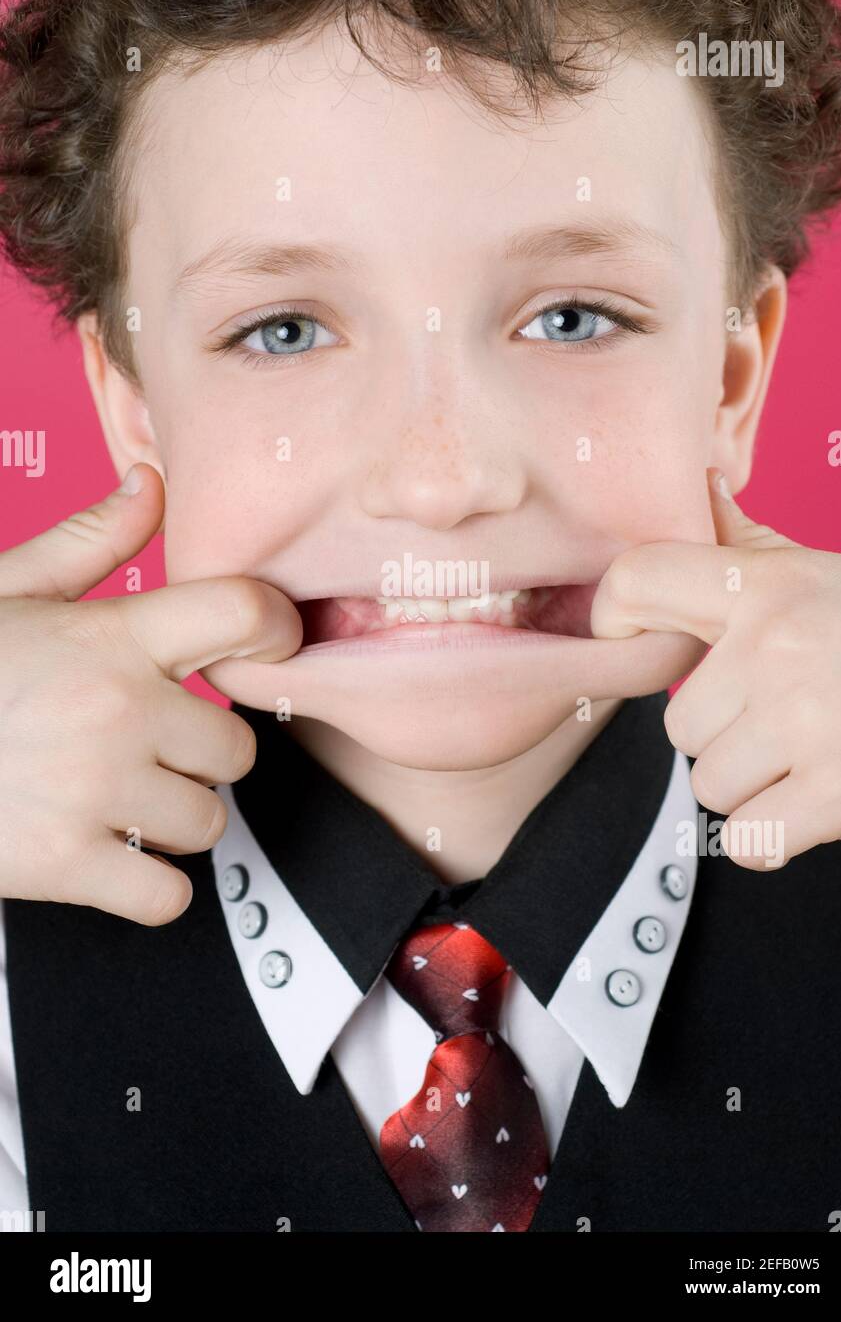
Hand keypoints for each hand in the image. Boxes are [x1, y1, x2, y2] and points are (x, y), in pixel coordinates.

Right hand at [0, 464, 300, 922]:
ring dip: (174, 819)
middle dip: (200, 752)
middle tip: (146, 747)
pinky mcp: (66, 865)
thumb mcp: (4, 590)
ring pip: (209, 822)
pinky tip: (114, 857)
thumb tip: (152, 484)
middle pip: (238, 746)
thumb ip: (88, 539)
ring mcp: (96, 791)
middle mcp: (117, 711)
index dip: (275, 629)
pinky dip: (150, 888)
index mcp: (108, 638)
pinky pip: (169, 895)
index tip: (267, 647)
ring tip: (118, 800)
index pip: (246, 613)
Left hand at [590, 467, 840, 866]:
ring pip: (709, 784)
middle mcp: (780, 647)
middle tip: (783, 718)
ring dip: (752, 787)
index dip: (615, 615)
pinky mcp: (839, 793)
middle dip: (722, 734)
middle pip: (678, 723)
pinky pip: (747, 839)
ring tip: (809, 754)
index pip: (637, 580)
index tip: (627, 634)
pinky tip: (813, 802)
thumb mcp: (825, 573)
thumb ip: (752, 543)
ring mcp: (808, 721)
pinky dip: (775, 837)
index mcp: (770, 585)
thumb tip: (701, 487)